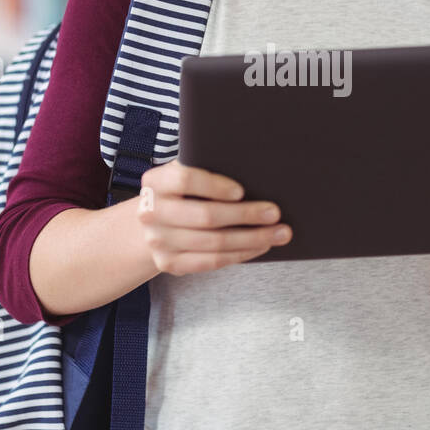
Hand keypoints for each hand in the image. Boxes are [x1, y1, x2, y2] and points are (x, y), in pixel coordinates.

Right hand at [138, 160, 290, 274]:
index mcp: (156, 182)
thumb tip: (249, 165)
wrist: (153, 225)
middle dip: (246, 215)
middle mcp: (151, 212)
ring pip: (214, 243)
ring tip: (278, 233)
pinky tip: (260, 246)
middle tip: (275, 213)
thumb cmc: (181, 193)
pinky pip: (212, 261)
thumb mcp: (184, 173)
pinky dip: (240, 254)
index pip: (185, 180)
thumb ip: (205, 166)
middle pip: (205, 216)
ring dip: (252, 239)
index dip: (215, 186)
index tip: (242, 191)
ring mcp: (158, 241)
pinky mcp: (169, 264)